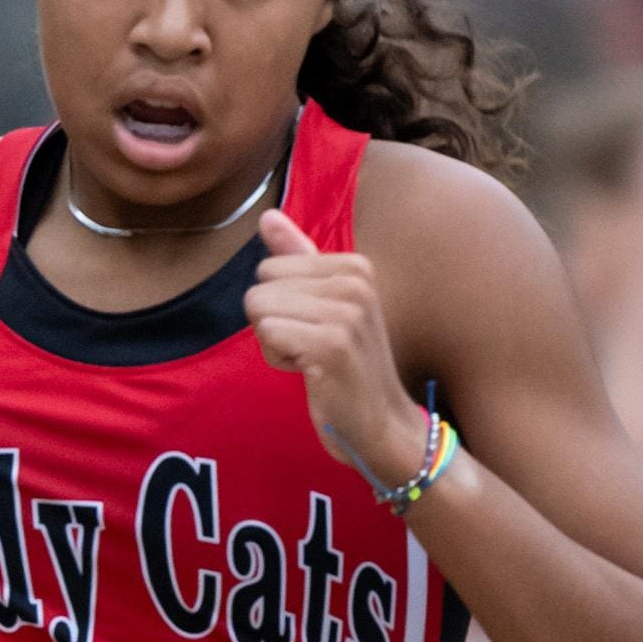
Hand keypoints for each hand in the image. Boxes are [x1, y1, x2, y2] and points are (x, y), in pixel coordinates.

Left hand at [246, 212, 430, 492]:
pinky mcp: (332, 345)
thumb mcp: (327, 306)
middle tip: (312, 349)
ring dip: (274, 345)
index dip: (280, 307)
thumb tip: (266, 216)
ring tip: (313, 361)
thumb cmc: (349, 368)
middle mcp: (354, 282)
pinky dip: (280, 360)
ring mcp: (346, 312)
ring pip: (259, 310)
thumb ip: (297, 259)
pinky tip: (312, 374)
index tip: (316, 331)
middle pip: (259, 287)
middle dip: (272, 325)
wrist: (383, 424)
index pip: (269, 268)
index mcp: (354, 266)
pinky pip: (268, 335)